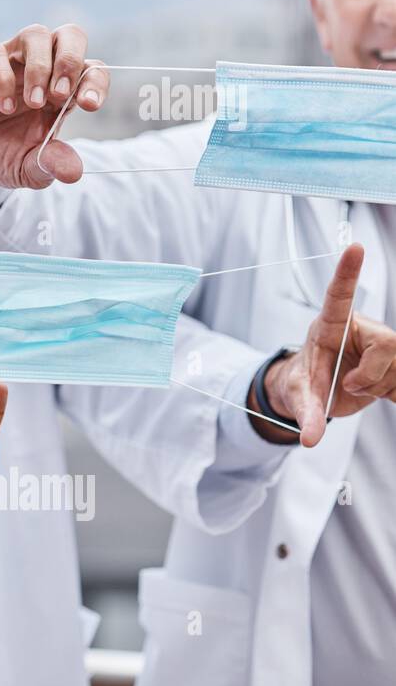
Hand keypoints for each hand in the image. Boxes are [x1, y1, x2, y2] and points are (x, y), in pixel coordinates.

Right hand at [0, 23, 109, 188]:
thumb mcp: (26, 169)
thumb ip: (49, 166)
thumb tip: (74, 171)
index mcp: (61, 92)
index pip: (90, 70)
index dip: (95, 81)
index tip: (89, 105)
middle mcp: (39, 70)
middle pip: (68, 36)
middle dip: (70, 60)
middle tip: (60, 94)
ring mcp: (9, 63)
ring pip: (36, 35)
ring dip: (40, 66)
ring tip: (34, 102)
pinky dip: (2, 77)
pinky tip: (5, 106)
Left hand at [258, 243, 395, 446]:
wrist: (315, 391)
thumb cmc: (304, 379)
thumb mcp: (300, 395)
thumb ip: (306, 414)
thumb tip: (309, 438)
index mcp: (331, 325)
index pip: (339, 296)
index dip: (347, 272)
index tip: (354, 247)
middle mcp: (361, 330)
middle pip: (387, 346)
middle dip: (371, 376)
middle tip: (348, 386)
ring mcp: (382, 346)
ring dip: (379, 387)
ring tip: (354, 387)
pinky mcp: (394, 364)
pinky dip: (393, 393)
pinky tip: (382, 393)